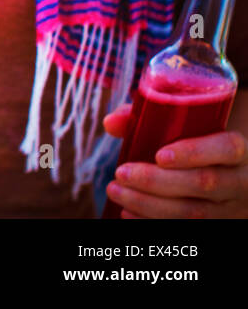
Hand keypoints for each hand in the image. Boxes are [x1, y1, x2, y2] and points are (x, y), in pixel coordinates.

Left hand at [102, 102, 247, 217]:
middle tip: (121, 173)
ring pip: (194, 212)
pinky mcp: (218, 224)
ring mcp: (230, 207)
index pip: (226, 149)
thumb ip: (148, 118)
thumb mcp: (184, 126)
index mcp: (237, 149)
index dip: (194, 153)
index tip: (159, 156)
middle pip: (204, 183)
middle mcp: (240, 180)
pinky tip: (128, 212)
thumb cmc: (197, 143)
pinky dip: (153, 221)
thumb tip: (111, 123)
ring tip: (116, 190)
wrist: (226, 174)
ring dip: (148, 203)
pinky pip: (186, 228)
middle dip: (156, 181)